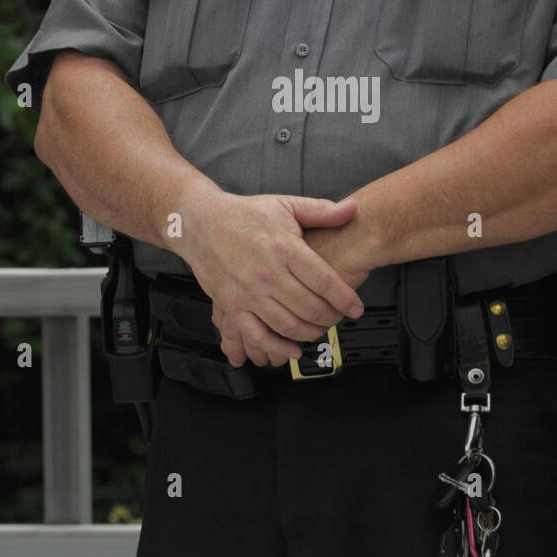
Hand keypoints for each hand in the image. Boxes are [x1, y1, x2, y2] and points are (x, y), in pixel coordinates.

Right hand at [175, 189, 365, 366]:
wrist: (200, 222)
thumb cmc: (243, 214)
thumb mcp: (285, 205)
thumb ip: (321, 211)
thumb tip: (352, 210)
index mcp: (284, 247)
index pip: (324, 281)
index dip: (345, 299)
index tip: (356, 308)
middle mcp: (267, 273)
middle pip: (310, 307)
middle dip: (332, 318)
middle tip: (340, 318)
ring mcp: (248, 292)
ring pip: (288, 326)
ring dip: (310, 333)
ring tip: (321, 329)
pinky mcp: (231, 305)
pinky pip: (256, 336)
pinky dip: (276, 349)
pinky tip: (292, 351)